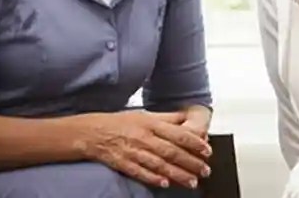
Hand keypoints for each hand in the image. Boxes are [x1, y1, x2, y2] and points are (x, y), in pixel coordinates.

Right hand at [78, 110, 211, 189]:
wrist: (91, 132)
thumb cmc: (120, 122)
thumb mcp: (144, 114)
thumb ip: (167, 118)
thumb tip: (188, 119)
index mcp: (150, 123)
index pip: (177, 133)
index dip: (194, 143)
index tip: (207, 150)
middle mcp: (143, 137)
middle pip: (171, 151)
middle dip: (191, 162)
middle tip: (205, 170)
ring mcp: (133, 151)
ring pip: (159, 164)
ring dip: (177, 174)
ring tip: (192, 182)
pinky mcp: (123, 163)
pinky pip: (140, 172)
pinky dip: (153, 178)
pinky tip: (165, 184)